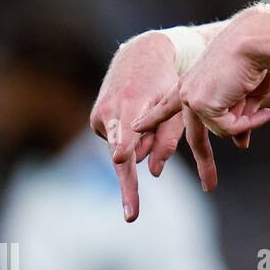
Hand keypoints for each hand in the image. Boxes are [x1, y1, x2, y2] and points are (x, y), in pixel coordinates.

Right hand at [90, 31, 185, 221]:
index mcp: (132, 102)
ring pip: (123, 149)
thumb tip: (156, 173)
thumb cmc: (164, 79)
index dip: (125, 143)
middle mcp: (110, 111)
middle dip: (127, 185)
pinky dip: (131, 138)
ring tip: (149, 112)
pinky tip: (137, 114)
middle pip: (120, 154)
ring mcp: (100, 117)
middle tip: (132, 215)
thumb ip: (167, 136)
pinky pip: (119, 141)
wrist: (139, 54)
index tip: (120, 156)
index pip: (128, 128)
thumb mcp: (173, 102)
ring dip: (140, 146)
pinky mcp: (96, 121)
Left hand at [132, 16, 269, 192]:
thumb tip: (240, 145)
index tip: (136, 127)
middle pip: (194, 135)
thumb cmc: (258, 59)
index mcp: (194, 82)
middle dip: (205, 162)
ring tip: (266, 114)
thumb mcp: (249, 94)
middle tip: (209, 185)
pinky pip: (229, 129)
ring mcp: (190, 97)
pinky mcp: (199, 103)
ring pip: (222, 131)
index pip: (168, 105)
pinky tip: (264, 113)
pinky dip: (250, 123)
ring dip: (248, 124)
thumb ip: (242, 118)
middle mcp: (187, 90)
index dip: (152, 118)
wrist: (254, 41)